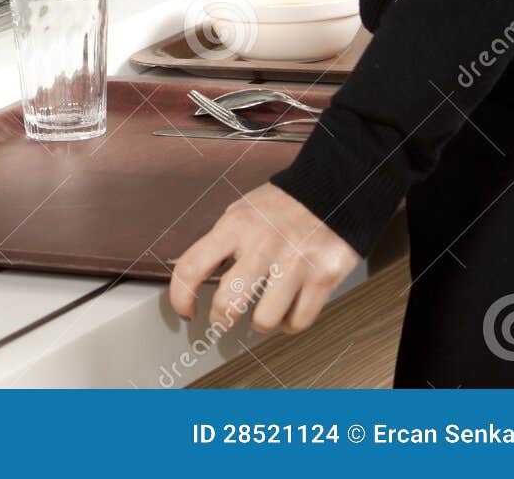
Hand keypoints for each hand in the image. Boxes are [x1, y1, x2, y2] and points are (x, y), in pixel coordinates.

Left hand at [169, 183, 359, 335]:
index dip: (181, 297)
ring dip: (261, 323)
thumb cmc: (282, 205)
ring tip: (262, 313)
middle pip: (229, 302)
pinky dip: (290, 324)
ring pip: (265, 320)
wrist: (332, 189)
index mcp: (235, 226)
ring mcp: (295, 262)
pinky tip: (287, 312)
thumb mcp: (241, 213)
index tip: (185, 311)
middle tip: (223, 321)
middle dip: (221, 319)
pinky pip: (299, 321)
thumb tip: (192, 273)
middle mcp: (263, 245)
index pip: (192, 267)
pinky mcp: (324, 276)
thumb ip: (219, 242)